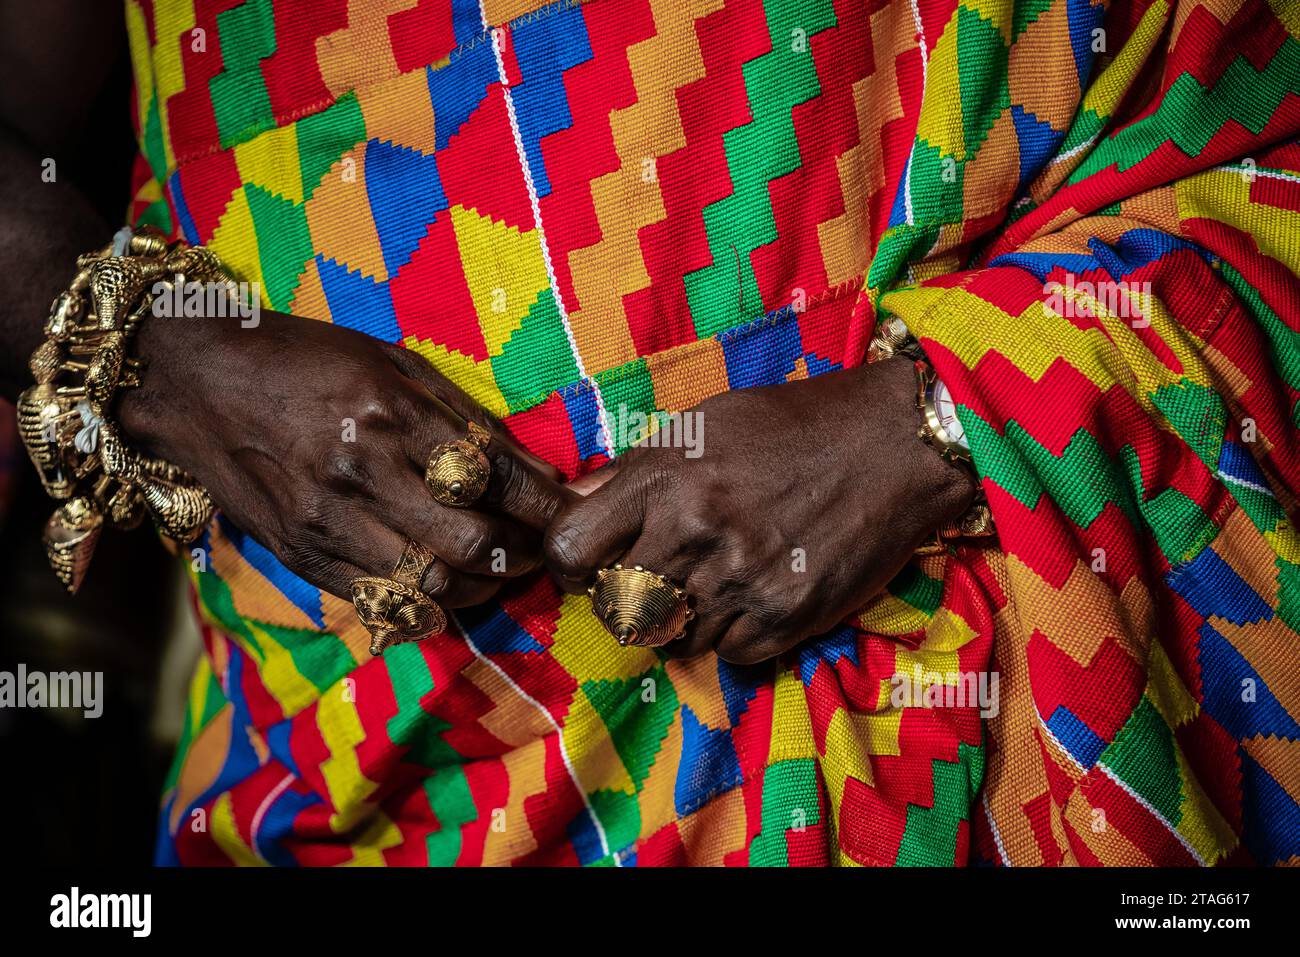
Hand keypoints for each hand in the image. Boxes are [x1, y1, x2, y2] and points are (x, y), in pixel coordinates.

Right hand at [118, 311, 569, 607]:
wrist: (197, 383)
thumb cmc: (307, 361)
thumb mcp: (393, 362)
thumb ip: (466, 418)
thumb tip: (538, 472)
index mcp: (389, 410)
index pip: (494, 475)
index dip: (545, 507)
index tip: (568, 516)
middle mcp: (359, 470)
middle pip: (470, 544)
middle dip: (521, 556)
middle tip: (539, 551)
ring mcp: (325, 520)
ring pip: (431, 584)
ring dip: (481, 587)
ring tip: (498, 570)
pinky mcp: (300, 554)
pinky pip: (382, 600)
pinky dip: (427, 602)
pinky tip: (447, 586)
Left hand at [544, 359, 975, 663]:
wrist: (894, 444)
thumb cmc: (791, 427)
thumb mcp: (701, 425)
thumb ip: (632, 470)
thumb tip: (572, 502)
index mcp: (663, 478)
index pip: (569, 550)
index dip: (571, 566)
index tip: (590, 567)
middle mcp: (694, 532)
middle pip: (617, 608)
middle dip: (628, 602)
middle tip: (654, 584)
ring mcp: (741, 579)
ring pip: (673, 639)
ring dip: (685, 621)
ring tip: (716, 582)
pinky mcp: (786, 615)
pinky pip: (729, 654)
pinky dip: (734, 635)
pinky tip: (755, 594)